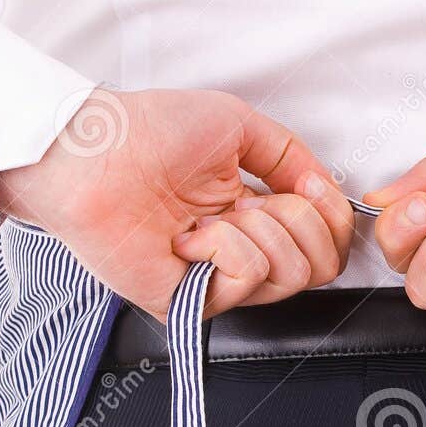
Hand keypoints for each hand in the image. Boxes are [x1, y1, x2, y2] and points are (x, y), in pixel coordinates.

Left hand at [0, 87, 353, 320]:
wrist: (93, 153)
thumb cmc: (148, 131)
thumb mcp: (238, 125)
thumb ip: (292, 157)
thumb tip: (327, 191)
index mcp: (249, 211)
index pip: (323, 242)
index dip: (332, 218)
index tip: (312, 188)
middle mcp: (236, 250)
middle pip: (318, 266)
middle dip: (299, 222)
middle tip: (252, 199)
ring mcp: (212, 279)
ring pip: (290, 276)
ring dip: (259, 230)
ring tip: (211, 214)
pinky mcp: (187, 301)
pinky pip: (246, 282)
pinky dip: (227, 249)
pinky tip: (190, 235)